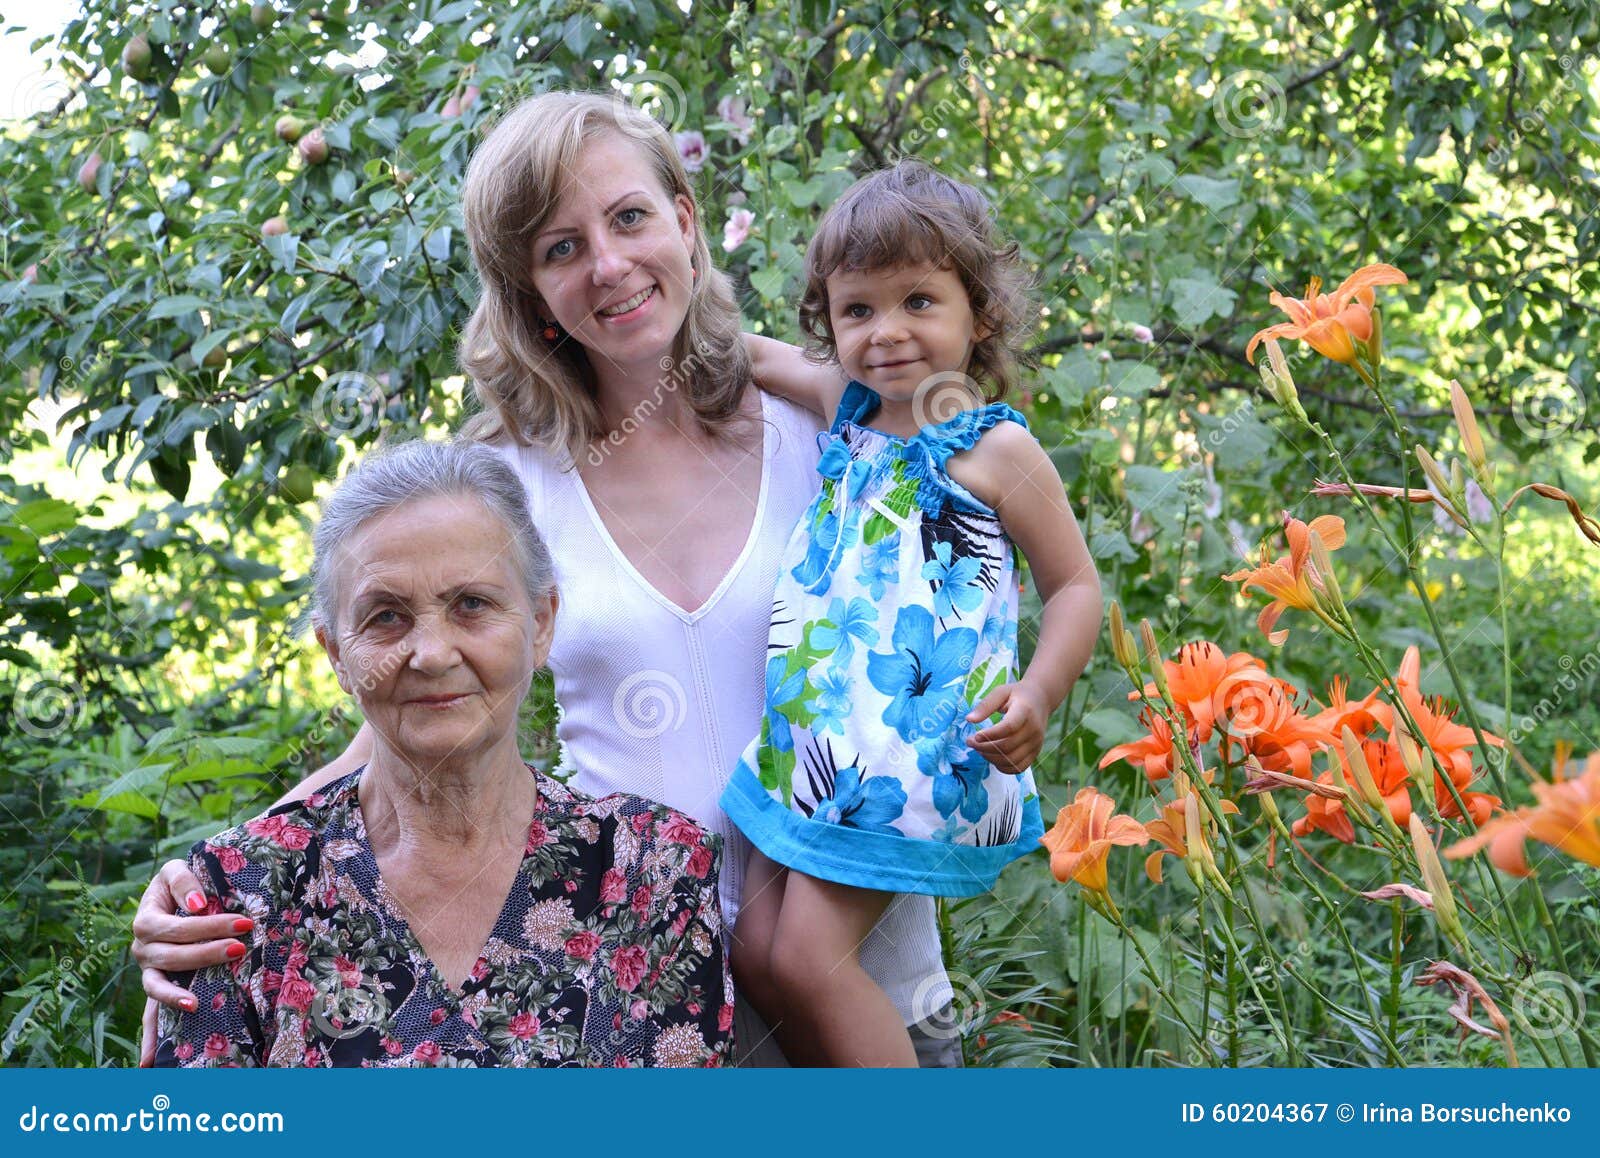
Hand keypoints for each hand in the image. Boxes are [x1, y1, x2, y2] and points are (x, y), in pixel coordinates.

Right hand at [131, 859, 250, 1065]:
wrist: (176, 895)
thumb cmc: (181, 883)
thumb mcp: (177, 870)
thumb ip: (184, 882)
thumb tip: (197, 907)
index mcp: (146, 919)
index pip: (173, 927)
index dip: (205, 927)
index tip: (241, 923)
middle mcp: (143, 948)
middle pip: (171, 956)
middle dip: (207, 953)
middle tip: (242, 946)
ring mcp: (149, 970)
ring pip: (159, 985)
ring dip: (178, 994)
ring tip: (197, 1002)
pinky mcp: (158, 987)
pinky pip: (149, 1015)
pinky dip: (149, 1037)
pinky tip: (151, 1061)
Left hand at [965, 682, 1049, 774]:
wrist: (1040, 700)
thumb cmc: (1016, 695)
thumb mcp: (1000, 692)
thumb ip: (985, 705)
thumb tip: (969, 720)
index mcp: (1025, 711)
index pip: (1009, 727)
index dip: (990, 734)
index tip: (975, 736)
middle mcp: (1033, 729)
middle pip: (1007, 746)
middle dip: (984, 748)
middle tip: (970, 742)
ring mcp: (1036, 743)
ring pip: (1011, 760)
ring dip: (991, 758)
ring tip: (979, 749)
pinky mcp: (1036, 752)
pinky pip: (1019, 767)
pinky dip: (1002, 767)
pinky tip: (991, 757)